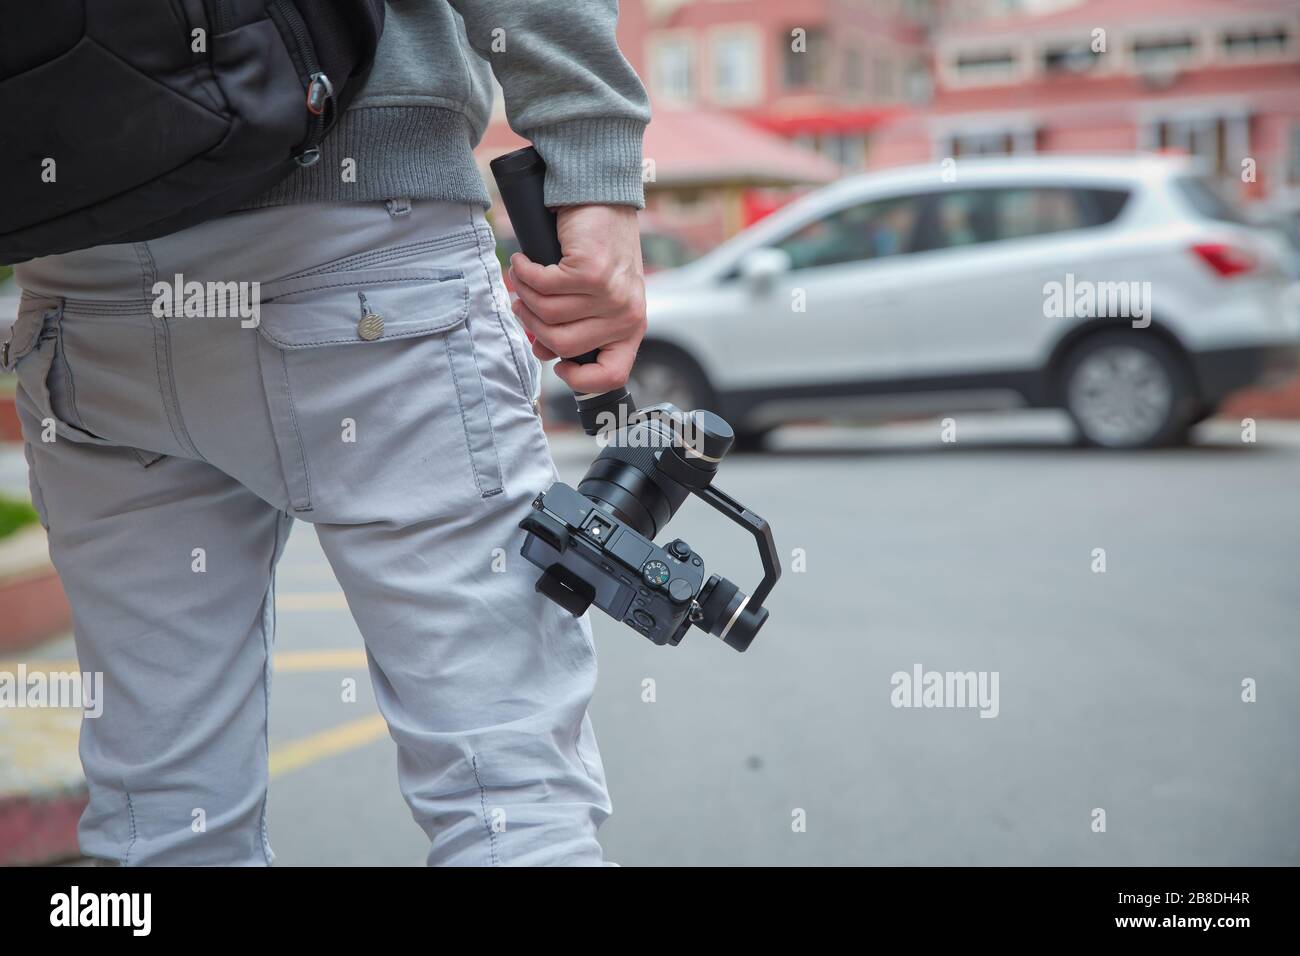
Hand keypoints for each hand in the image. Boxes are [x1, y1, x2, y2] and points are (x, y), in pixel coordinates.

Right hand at [508, 204, 645, 393]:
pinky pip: (542, 286)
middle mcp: (625, 315)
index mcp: (631, 328)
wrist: (605, 200)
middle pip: (563, 344)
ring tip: (521, 277)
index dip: (581, 379)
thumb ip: (576, 326)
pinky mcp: (591, 272)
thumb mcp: (596, 297)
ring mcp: (610, 294)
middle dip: (534, 324)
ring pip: (548, 313)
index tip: (556, 363)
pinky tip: (523, 262)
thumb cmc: (600, 249)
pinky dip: (525, 273)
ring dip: (525, 294)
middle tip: (523, 303)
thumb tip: (544, 350)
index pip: (613, 375)